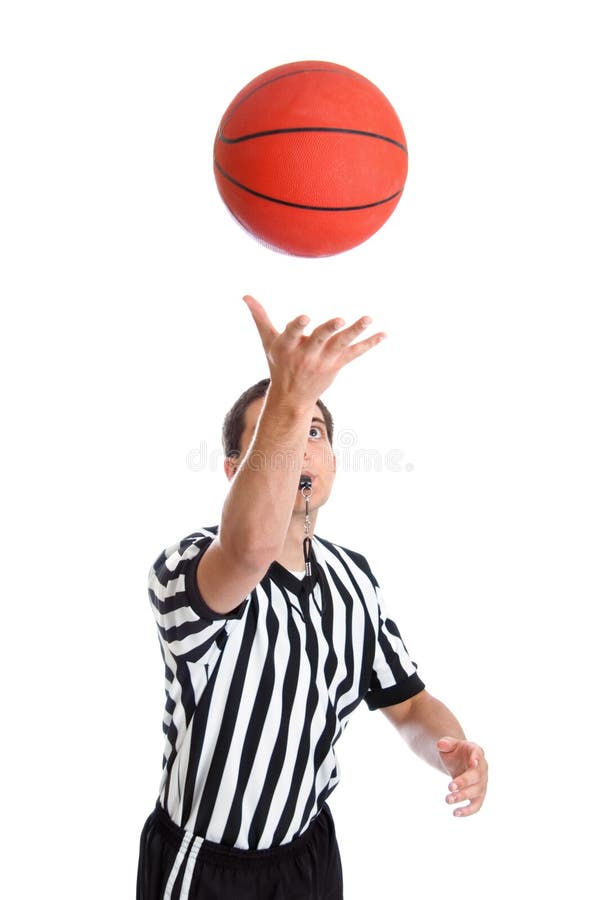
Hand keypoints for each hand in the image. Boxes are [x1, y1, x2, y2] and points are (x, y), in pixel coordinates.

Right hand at [243, 295, 385, 402]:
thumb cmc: (278, 363)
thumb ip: (260, 317)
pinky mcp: (338, 364)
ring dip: (356, 331)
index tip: (305, 317)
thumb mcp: (268, 341)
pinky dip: (370, 343)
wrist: (292, 397)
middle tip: (340, 319)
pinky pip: (355, 353)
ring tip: (368, 318)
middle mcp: (307, 354)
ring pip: (341, 344)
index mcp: (288, 347)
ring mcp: (324, 360)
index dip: (298, 326)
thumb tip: (245, 296)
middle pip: (320, 339)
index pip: (292, 334)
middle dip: (329, 330)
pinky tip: (384, 333)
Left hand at [437, 737, 487, 817]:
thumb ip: (445, 743)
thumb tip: (440, 744)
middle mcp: (482, 768)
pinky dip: (468, 811)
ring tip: (447, 800)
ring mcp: (482, 783)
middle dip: (463, 782)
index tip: (472, 763)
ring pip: (476, 792)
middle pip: (477, 776)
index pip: (478, 754)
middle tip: (449, 787)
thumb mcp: (449, 744)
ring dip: (463, 796)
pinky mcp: (478, 795)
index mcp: (476, 751)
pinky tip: (455, 813)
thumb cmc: (455, 751)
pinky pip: (476, 805)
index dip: (476, 759)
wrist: (459, 761)